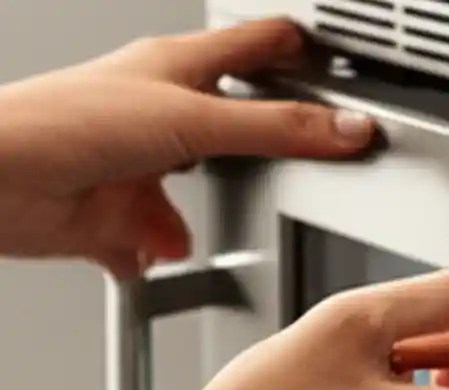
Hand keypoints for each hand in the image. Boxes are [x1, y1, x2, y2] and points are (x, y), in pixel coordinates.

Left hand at [0, 18, 375, 277]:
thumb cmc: (67, 124)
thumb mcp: (197, 122)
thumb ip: (279, 129)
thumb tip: (347, 129)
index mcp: (176, 67)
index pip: (253, 46)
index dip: (294, 49)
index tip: (330, 60)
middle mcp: (158, 111)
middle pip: (230, 122)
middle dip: (260, 143)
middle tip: (303, 148)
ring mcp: (137, 164)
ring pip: (195, 189)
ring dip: (203, 215)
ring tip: (215, 225)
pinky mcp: (117, 212)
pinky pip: (156, 239)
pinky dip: (160, 250)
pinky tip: (158, 249)